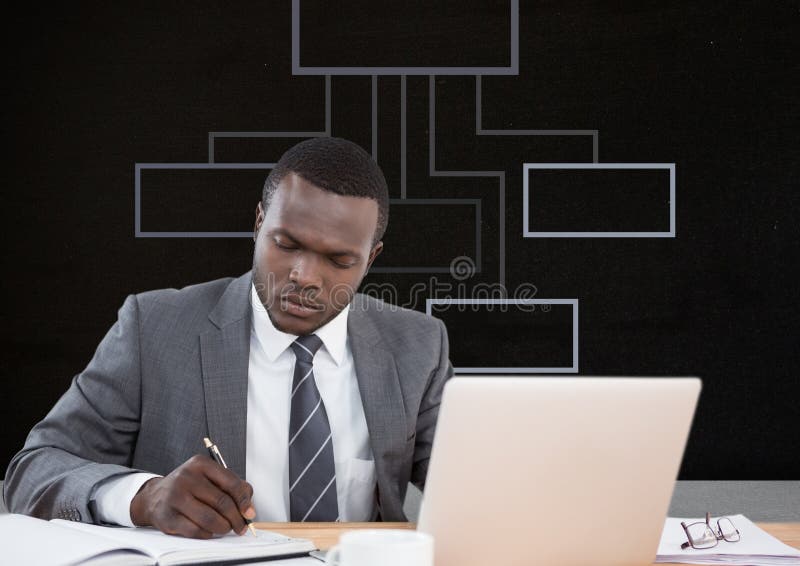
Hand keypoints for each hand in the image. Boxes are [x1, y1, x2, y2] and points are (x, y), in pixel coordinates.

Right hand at [130, 454, 254, 538]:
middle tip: (240, 526)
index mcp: (200, 464)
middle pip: (222, 502)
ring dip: (223, 528)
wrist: (155, 496)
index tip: (249, 512)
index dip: (244, 501)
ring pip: (210, 519)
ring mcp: (175, 497)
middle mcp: (186, 477)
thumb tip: (249, 508)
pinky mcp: (168, 517)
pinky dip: (208, 534)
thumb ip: (232, 486)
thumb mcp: (209, 477)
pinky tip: (210, 531)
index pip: (231, 483)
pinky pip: (195, 530)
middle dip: (236, 518)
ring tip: (226, 528)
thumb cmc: (189, 487)